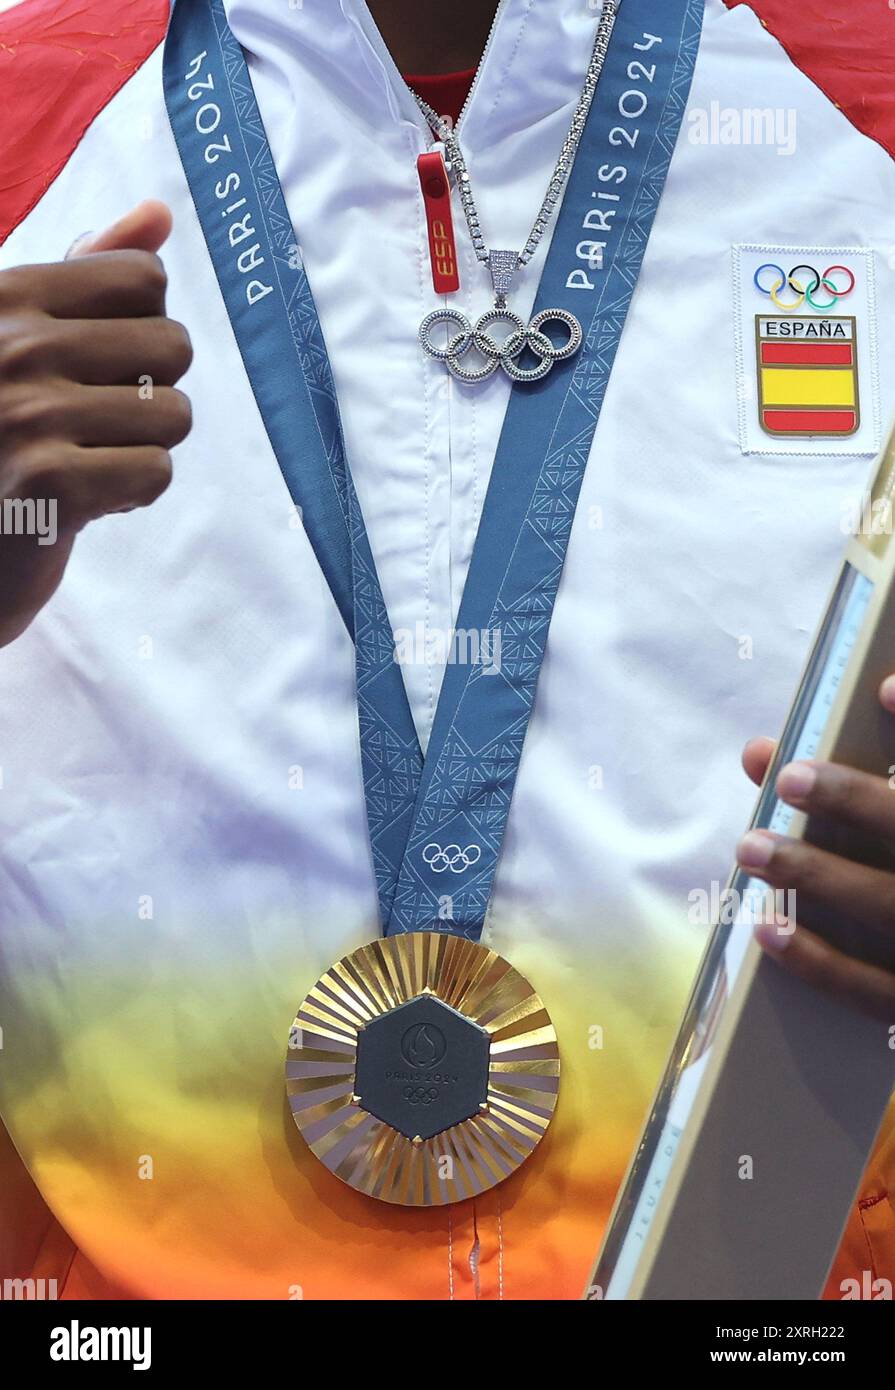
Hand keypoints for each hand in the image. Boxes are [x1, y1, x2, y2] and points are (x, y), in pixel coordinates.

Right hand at [0, 201, 191, 647]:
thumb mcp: (22, 334)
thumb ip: (89, 270)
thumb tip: (159, 212)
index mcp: (5, 296)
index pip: (144, 278)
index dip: (141, 327)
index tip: (96, 363)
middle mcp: (11, 347)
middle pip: (173, 344)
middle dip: (151, 390)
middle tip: (94, 420)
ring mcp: (27, 417)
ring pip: (173, 414)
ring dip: (142, 446)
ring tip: (87, 458)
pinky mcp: (48, 487)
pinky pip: (156, 472)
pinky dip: (132, 492)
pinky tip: (86, 496)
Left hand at [737, 675, 894, 1019]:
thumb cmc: (890, 874)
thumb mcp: (884, 821)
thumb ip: (846, 789)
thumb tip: (758, 753)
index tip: (883, 689)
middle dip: (859, 802)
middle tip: (792, 775)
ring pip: (891, 908)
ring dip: (818, 875)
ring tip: (751, 846)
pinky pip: (876, 992)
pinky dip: (820, 962)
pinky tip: (767, 928)